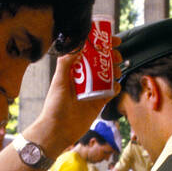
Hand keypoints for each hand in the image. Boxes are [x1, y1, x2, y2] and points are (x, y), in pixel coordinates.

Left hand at [25, 38, 122, 154]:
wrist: (58, 130)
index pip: (88, 51)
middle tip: (116, 56)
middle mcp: (83, 78)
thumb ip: (66, 63)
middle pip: (101, 61)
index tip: (112, 39)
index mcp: (73, 69)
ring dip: (115, 70)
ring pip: (108, 75)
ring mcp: (92, 90)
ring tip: (117, 71)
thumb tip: (78, 45)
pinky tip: (115, 86)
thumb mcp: (59, 81)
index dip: (100, 43)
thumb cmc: (54, 106)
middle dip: (111, 56)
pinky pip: (111, 91)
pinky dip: (115, 87)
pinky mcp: (99, 102)